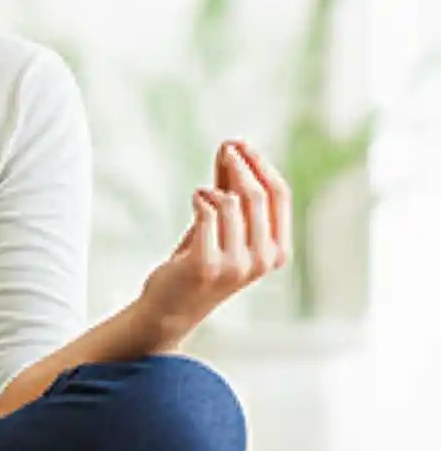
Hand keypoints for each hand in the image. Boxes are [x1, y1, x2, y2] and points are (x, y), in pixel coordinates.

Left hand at [138, 139, 292, 348]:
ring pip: (231, 203)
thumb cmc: (199, 261)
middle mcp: (261, 260)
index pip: (279, 196)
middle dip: (240, 164)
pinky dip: (201, 198)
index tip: (241, 143)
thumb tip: (232, 145)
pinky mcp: (205, 265)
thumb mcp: (223, 225)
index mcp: (276, 251)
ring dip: (214, 186)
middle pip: (256, 195)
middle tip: (225, 149)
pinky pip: (208, 214)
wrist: (170, 307)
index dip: (261, 164)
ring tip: (203, 192)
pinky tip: (197, 198)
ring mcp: (235, 265)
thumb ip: (230, 189)